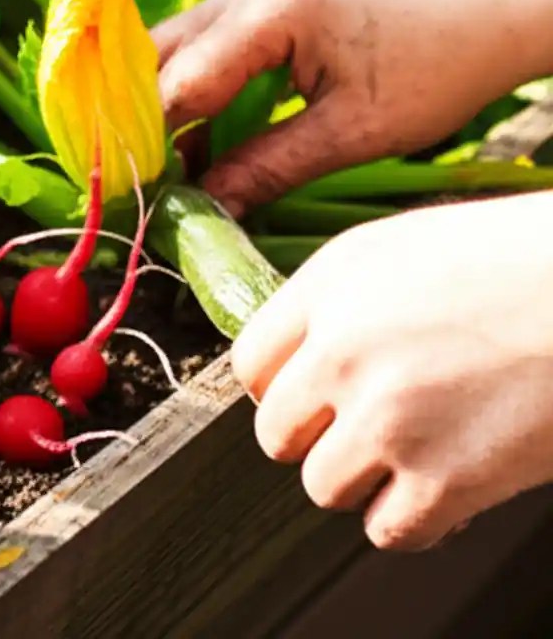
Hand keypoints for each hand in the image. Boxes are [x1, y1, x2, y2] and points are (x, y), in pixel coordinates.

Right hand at [150, 0, 552, 216]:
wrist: (495, 6)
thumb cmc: (441, 66)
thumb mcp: (353, 133)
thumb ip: (269, 167)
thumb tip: (205, 208)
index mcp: (271, 10)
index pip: (178, 83)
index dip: (148, 144)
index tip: (131, 196)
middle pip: (160, 56)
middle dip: (143, 122)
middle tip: (137, 184)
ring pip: (180, 48)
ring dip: (169, 107)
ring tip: (169, 171)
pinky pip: (210, 43)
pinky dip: (199, 89)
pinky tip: (203, 138)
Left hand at [233, 190, 552, 549]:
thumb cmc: (527, 261)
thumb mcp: (411, 246)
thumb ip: (341, 298)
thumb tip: (298, 354)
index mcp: (334, 285)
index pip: (250, 364)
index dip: (278, 389)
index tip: (306, 399)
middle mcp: (346, 350)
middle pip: (276, 433)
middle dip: (318, 437)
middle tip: (368, 427)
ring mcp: (390, 418)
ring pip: (323, 486)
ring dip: (364, 480)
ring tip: (417, 450)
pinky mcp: (445, 478)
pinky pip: (387, 529)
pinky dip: (415, 518)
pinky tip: (446, 487)